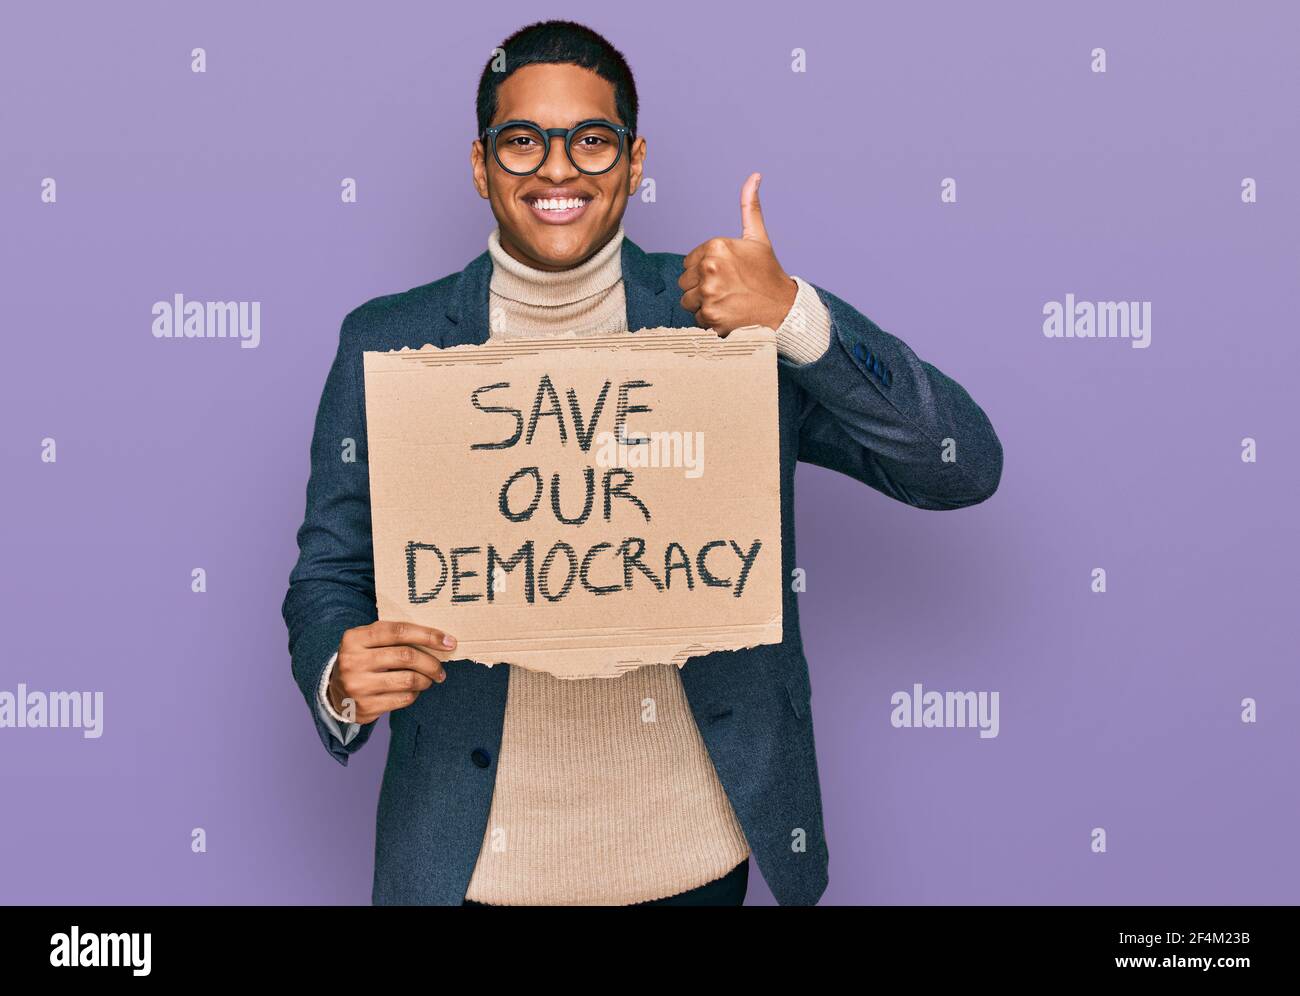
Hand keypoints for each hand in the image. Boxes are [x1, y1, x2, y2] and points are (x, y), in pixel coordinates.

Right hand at [328, 621, 453, 724]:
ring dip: (426, 680)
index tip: (448, 641)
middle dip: (431, 663)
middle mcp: (353, 661)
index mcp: (355, 638)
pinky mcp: (365, 707)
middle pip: (406, 656)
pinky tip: (413, 690)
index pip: (398, 631)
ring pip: (408, 680)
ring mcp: (358, 686)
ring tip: (429, 679)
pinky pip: (403, 699)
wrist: (335, 692)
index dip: (427, 635)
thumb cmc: (363, 660)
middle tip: (440, 669)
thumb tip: (439, 639)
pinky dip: (414, 694)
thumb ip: (394, 636)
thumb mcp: (368, 641)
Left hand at [678, 172, 797, 334]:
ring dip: (703, 304)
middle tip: (727, 289)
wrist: (783, 308)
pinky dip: (710, 320)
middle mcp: (710, 267)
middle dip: (701, 287)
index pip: (688, 262)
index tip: (725, 274)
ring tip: (727, 300)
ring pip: (687, 301)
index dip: (704, 270)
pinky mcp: (710, 316)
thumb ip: (749, 207)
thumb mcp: (758, 238)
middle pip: (685, 281)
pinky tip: (728, 313)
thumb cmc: (768, 273)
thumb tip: (754, 176)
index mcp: (716, 246)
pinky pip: (696, 318)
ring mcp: (710, 293)